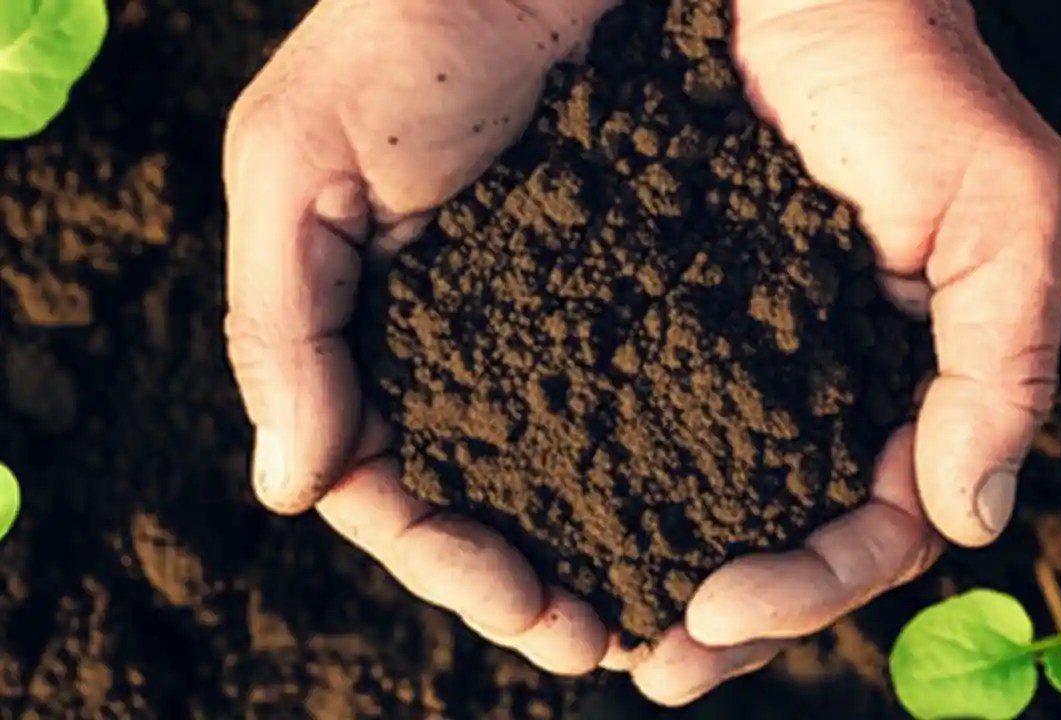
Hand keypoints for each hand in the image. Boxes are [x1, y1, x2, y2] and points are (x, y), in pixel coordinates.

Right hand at [222, 0, 617, 675]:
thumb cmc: (400, 28)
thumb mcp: (296, 159)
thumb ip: (282, 323)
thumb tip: (289, 491)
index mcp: (369, 332)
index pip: (390, 483)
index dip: (451, 561)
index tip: (529, 612)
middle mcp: (456, 342)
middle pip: (482, 499)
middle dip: (532, 582)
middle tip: (607, 640)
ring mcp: (540, 318)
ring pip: (558, 465)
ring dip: (600, 545)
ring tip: (659, 612)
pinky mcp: (620, 281)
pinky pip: (634, 393)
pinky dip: (659, 462)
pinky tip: (704, 506)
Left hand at [619, 0, 1060, 704]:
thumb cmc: (914, 72)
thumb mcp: (1001, 205)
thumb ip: (1006, 362)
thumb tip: (973, 522)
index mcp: (897, 384)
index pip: (872, 526)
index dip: (807, 587)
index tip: (718, 613)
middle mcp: (810, 388)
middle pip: (774, 537)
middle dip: (718, 619)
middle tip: (648, 667)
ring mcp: (728, 356)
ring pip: (696, 497)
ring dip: (645, 570)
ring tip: (581, 627)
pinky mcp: (648, 311)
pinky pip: (621, 413)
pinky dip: (591, 476)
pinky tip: (542, 517)